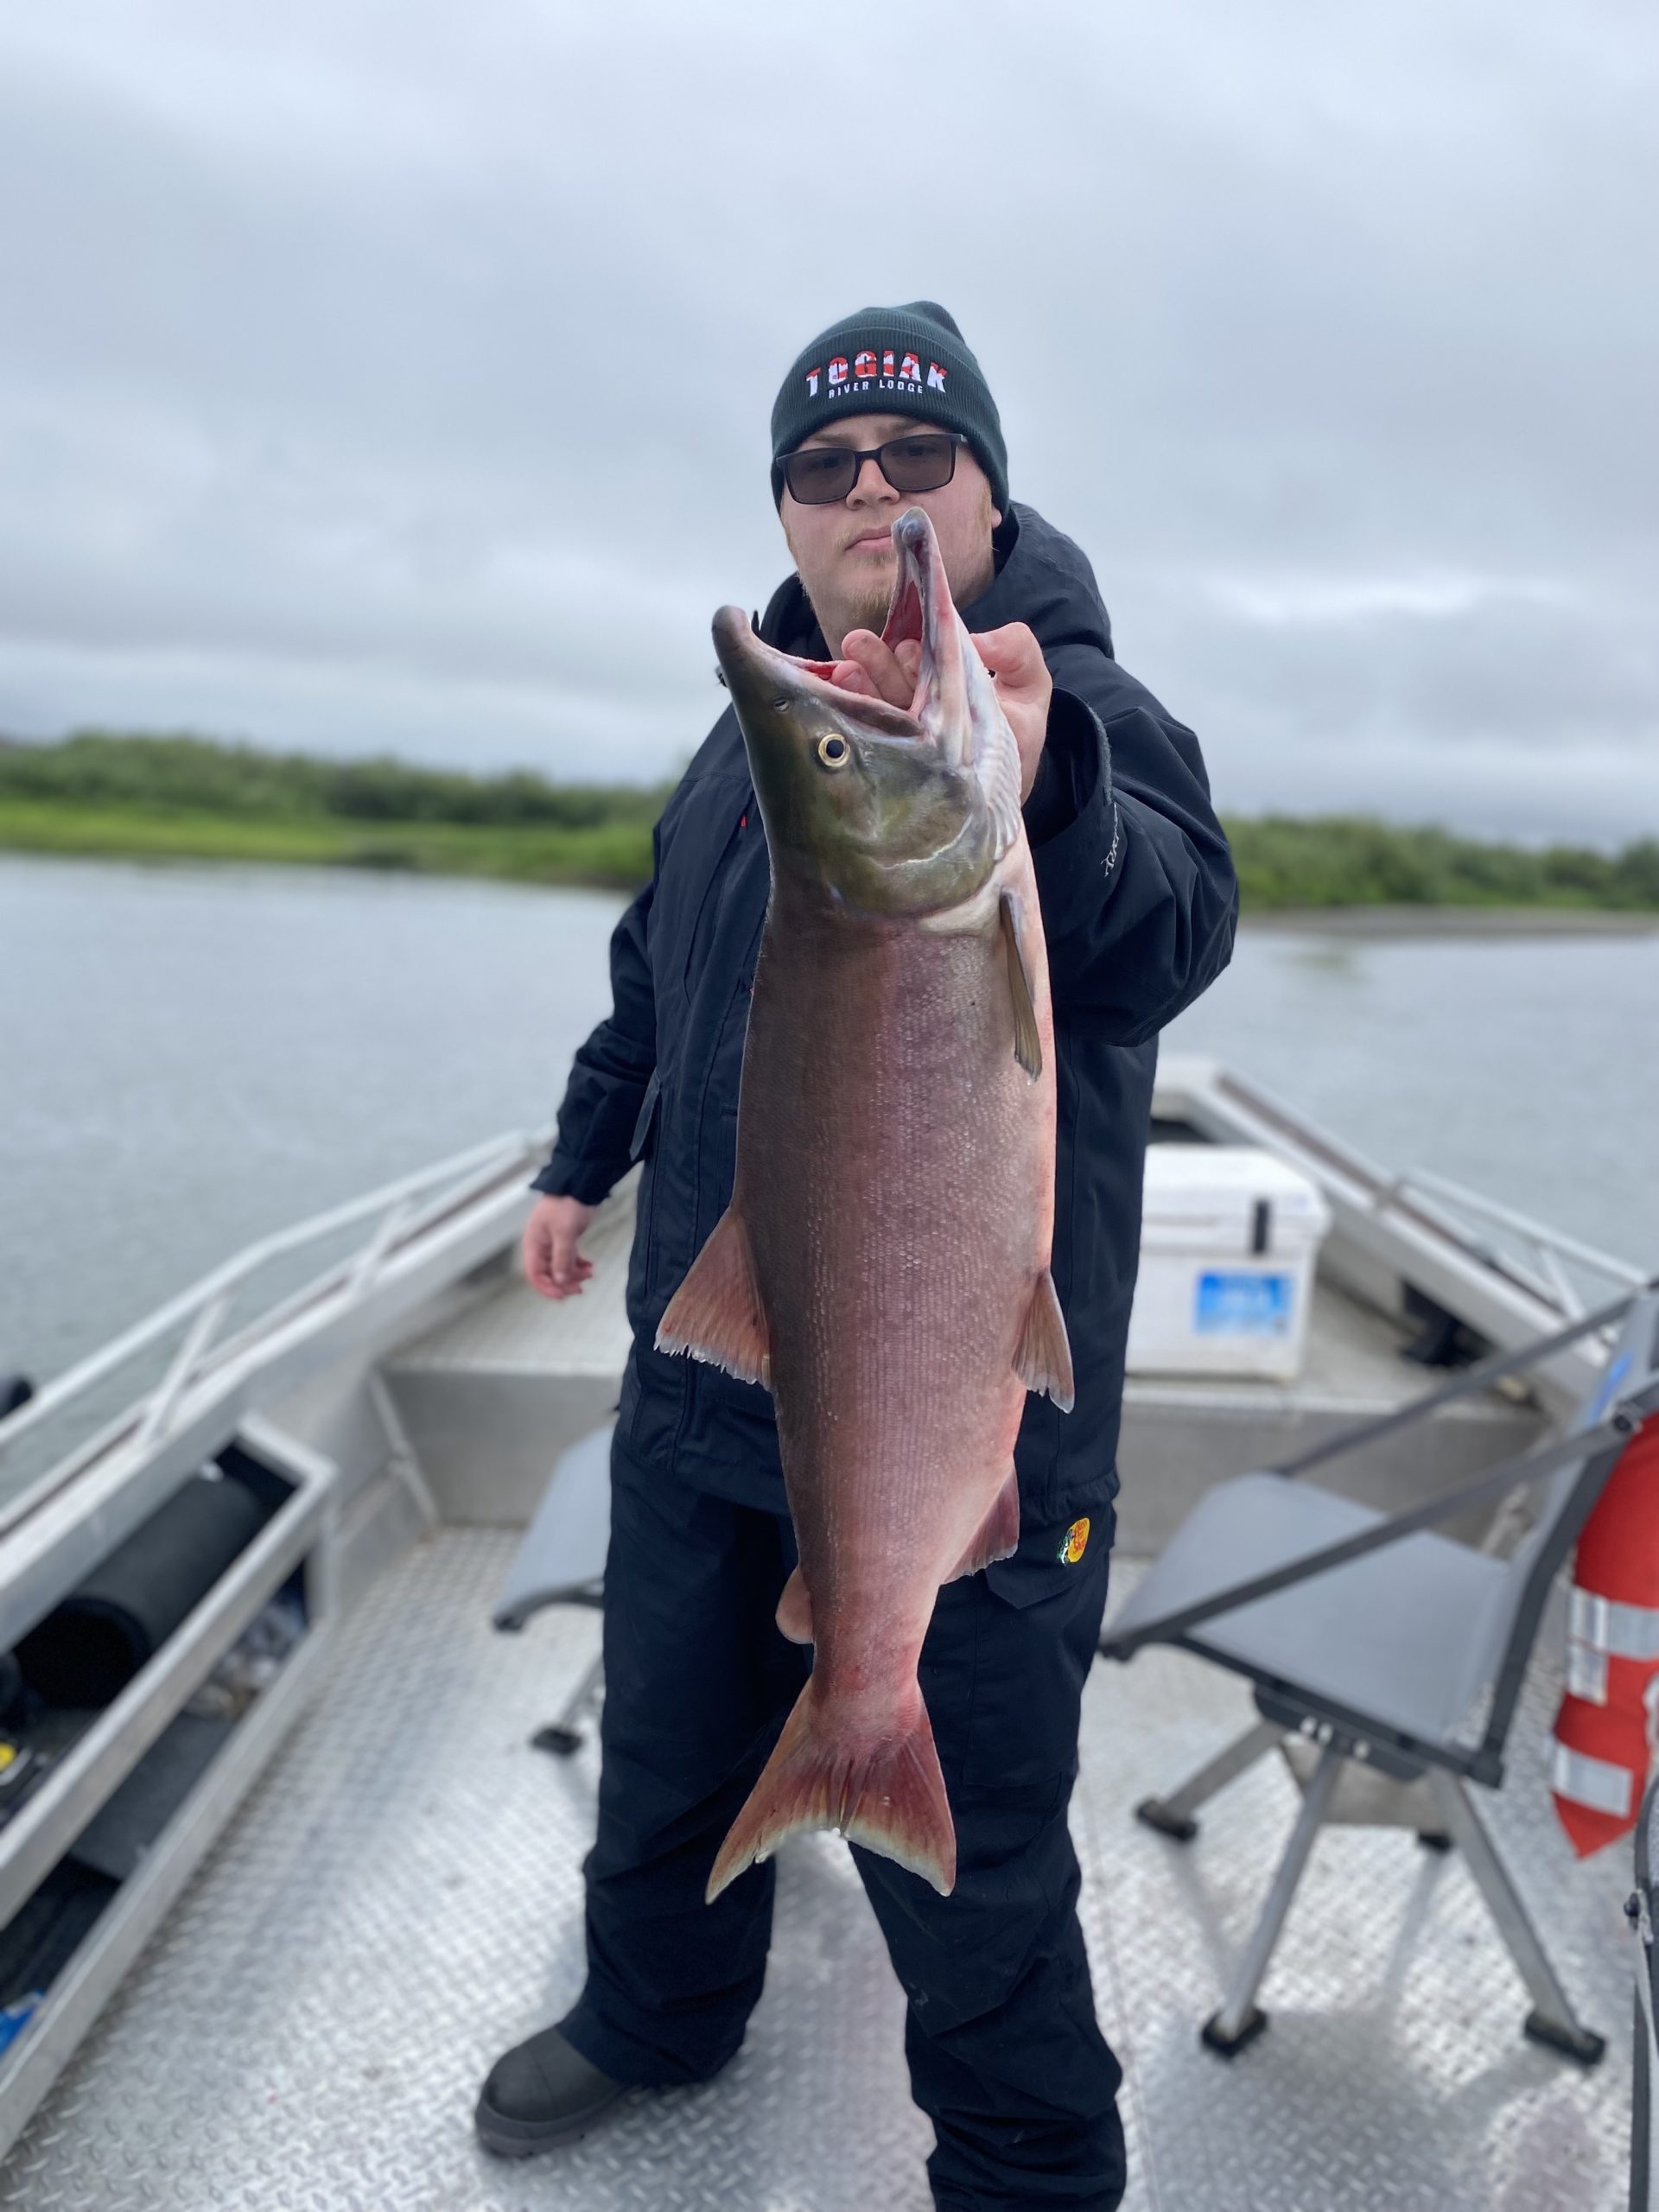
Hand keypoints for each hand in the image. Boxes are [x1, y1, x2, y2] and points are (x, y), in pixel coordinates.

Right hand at [523, 1193, 596, 1298]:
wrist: (579, 1185)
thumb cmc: (566, 1205)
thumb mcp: (564, 1233)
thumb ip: (561, 1258)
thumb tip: (560, 1281)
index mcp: (533, 1244)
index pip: (534, 1273)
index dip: (546, 1287)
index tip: (561, 1295)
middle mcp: (541, 1246)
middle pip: (548, 1272)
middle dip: (563, 1282)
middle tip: (579, 1289)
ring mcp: (553, 1243)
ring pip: (561, 1267)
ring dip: (574, 1274)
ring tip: (589, 1274)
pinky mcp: (566, 1239)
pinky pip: (570, 1258)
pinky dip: (579, 1264)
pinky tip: (590, 1267)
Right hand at [832, 620, 1050, 799]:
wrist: (1004, 802)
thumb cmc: (1017, 740)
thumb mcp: (1029, 687)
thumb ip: (1016, 650)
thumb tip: (979, 640)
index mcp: (947, 676)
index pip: (924, 655)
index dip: (915, 648)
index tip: (910, 648)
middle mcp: (917, 698)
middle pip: (890, 672)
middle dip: (874, 657)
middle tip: (858, 645)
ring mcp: (898, 728)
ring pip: (871, 698)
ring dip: (856, 680)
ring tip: (845, 670)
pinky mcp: (885, 757)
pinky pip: (862, 731)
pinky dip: (849, 713)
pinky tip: (839, 701)